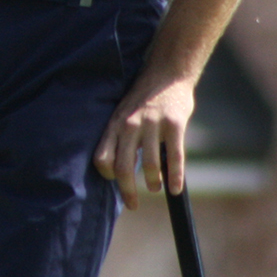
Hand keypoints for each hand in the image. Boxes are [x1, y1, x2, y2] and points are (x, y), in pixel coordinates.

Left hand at [93, 68, 196, 209]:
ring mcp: (153, 124)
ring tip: (155, 187)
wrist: (167, 71)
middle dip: (127, 191)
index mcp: (115, 123)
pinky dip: (175, 177)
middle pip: (123, 167)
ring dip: (152, 183)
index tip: (115, 183)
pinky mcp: (174, 124)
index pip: (102, 158)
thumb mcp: (123, 112)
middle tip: (132, 205)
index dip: (107, 175)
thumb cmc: (143, 98)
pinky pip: (174, 157)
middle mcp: (130, 124)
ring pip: (148, 165)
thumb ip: (118, 137)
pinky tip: (174, 188)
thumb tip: (114, 170)